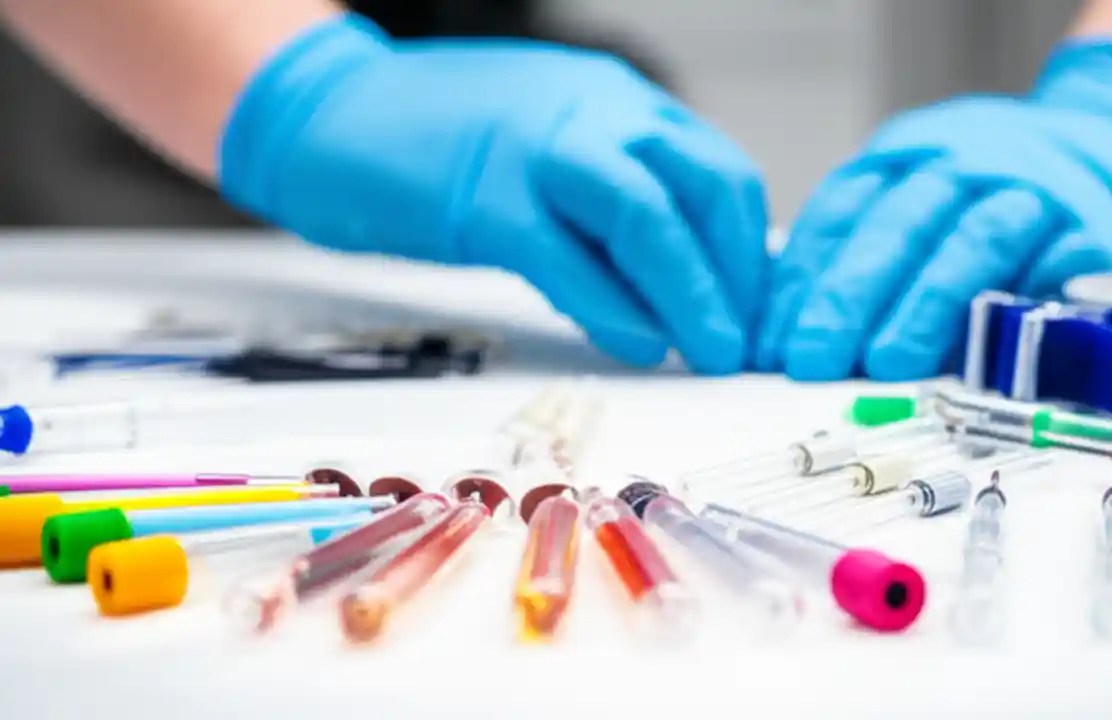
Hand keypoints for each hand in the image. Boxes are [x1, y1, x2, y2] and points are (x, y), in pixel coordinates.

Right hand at [220, 16, 766, 373]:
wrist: (326, 111)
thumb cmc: (439, 139)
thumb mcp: (551, 149)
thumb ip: (612, 198)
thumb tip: (676, 277)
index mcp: (613, 100)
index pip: (717, 173)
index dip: (746, 252)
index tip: (752, 313)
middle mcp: (590, 112)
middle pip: (704, 188)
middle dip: (736, 276)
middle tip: (742, 342)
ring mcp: (535, 151)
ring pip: (648, 218)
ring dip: (691, 295)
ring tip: (708, 352)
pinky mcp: (481, 200)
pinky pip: (567, 257)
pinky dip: (612, 306)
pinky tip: (638, 343)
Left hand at [756, 40, 1111, 380]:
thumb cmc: (989, 195)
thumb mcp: (915, 203)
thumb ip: (856, 264)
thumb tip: (784, 348)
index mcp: (907, 160)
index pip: (841, 216)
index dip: (802, 283)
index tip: (772, 346)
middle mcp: (965, 166)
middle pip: (896, 227)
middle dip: (848, 296)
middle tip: (812, 359)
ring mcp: (1031, 194)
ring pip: (971, 243)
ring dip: (924, 306)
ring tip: (884, 365)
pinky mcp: (1093, 231)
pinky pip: (1052, 270)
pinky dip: (1014, 310)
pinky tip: (978, 355)